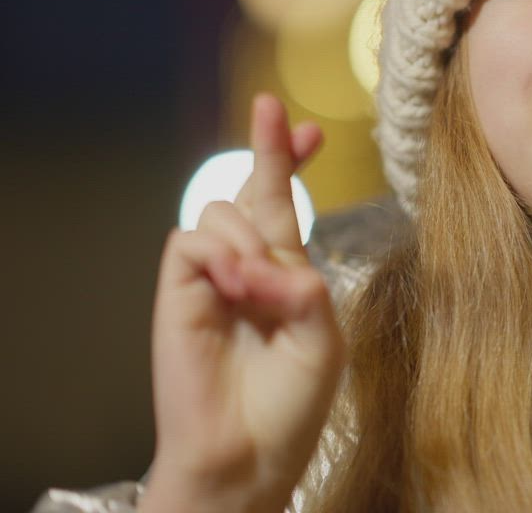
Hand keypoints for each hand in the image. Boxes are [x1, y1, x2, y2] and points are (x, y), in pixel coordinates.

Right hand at [142, 94, 344, 512]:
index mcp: (289, 275)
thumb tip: (268, 260)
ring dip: (249, 239)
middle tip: (272, 110)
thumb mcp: (323, 340)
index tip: (311, 132)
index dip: (293, 167)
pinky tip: (236, 285)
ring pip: (223, 210)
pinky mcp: (178, 288)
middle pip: (254, 191)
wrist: (248, 452)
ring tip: (259, 289)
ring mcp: (212, 276)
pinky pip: (192, 240)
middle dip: (268, 149)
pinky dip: (221, 255)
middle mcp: (250, 267)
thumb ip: (307, 288)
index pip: (288, 209)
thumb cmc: (290, 403)